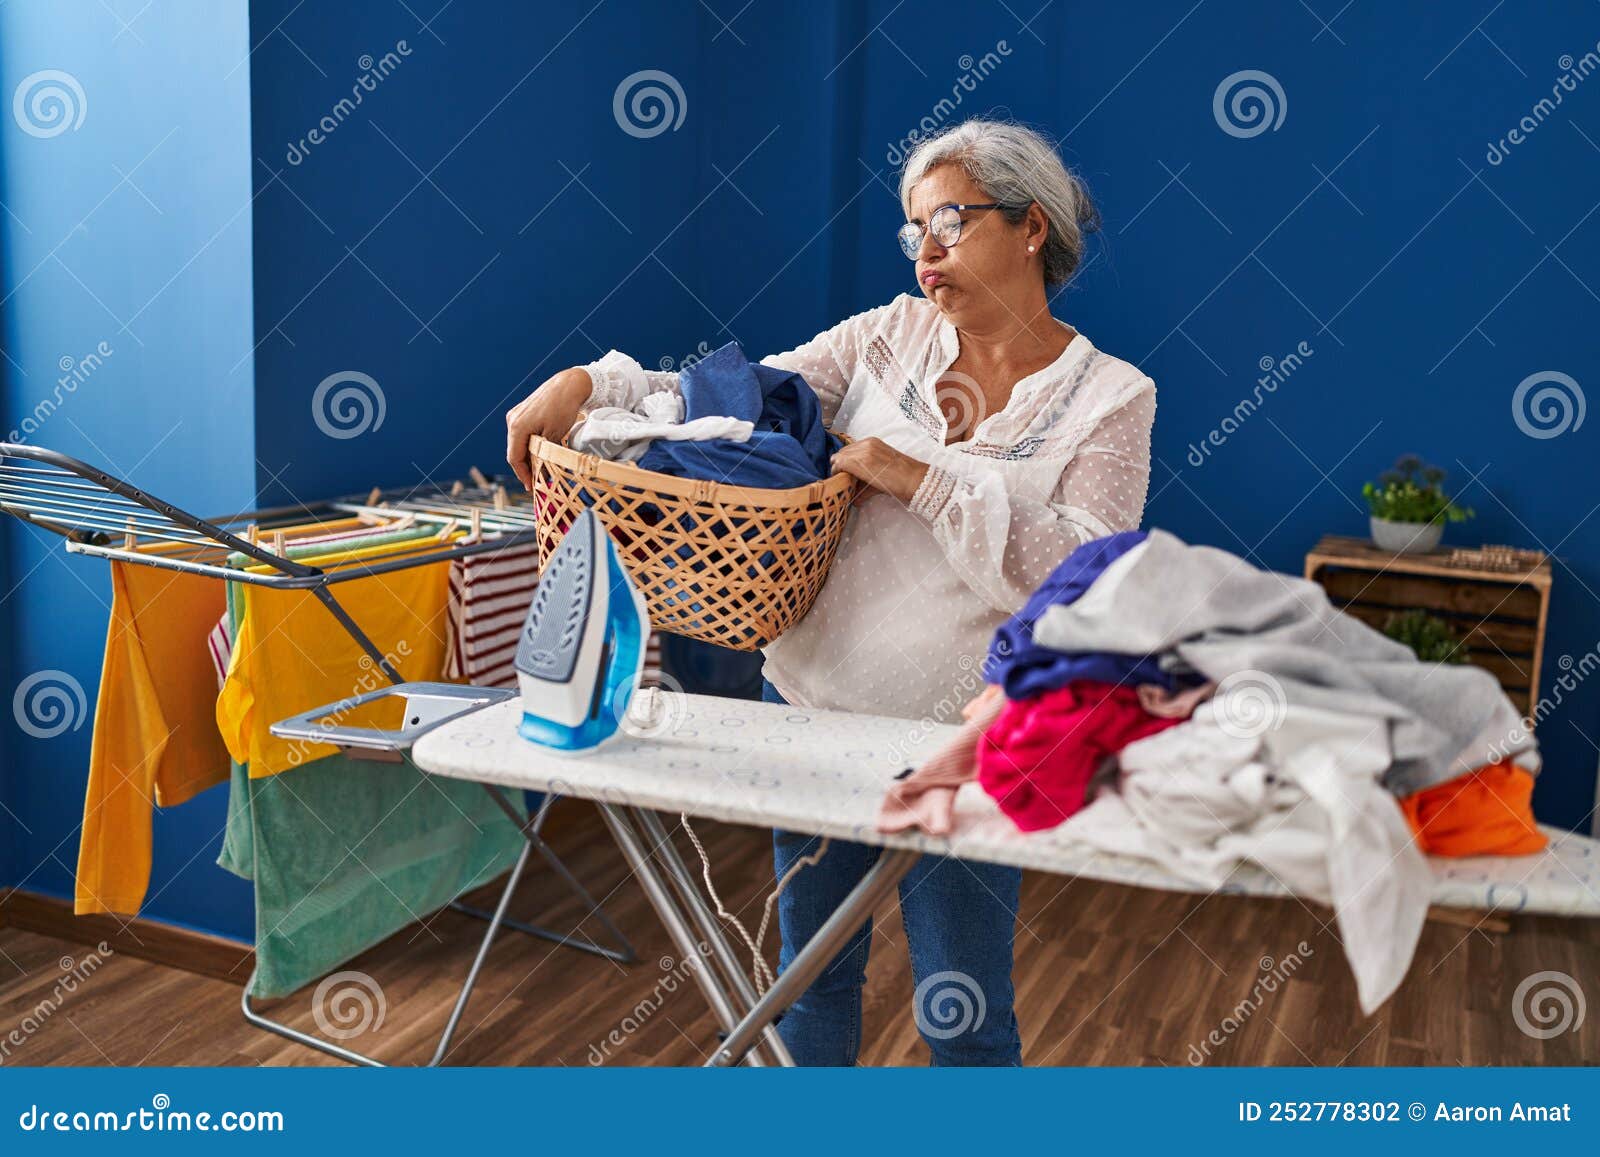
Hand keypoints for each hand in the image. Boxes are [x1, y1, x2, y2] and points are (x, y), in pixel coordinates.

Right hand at [506, 367, 591, 489]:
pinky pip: (523, 434)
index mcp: (516, 427)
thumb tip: (541, 475)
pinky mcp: (523, 412)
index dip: (522, 475)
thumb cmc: (563, 409)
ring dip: (528, 457)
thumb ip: (544, 456)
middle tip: (537, 482)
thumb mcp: (554, 437)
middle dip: (525, 467)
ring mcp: (516, 414)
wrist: (569, 385)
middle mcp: (512, 420)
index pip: (514, 458)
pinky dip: (530, 445)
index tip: (531, 487)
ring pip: (518, 443)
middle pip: (514, 451)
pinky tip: (540, 453)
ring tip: (541, 469)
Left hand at [829, 437, 928, 503]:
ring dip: (838, 470)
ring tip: (843, 483)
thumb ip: (866, 482)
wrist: (913, 479)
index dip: (845, 462)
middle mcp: (866, 444)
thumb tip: (856, 498)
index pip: (849, 450)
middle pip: (842, 453)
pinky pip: (839, 463)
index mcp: (871, 442)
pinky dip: (837, 473)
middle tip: (843, 480)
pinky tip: (842, 482)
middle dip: (840, 466)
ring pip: (838, 458)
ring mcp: (862, 451)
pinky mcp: (859, 461)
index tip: (845, 474)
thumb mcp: (881, 473)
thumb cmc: (902, 477)